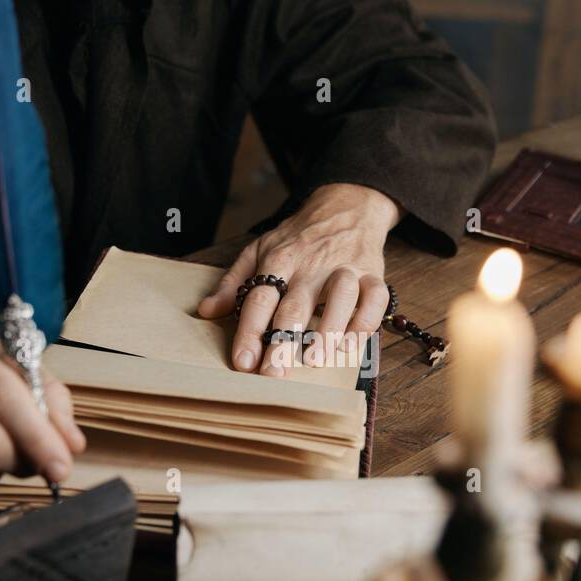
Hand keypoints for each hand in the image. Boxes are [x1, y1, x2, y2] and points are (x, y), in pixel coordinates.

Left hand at [197, 183, 399, 375]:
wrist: (345, 207)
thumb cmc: (299, 237)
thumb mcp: (259, 249)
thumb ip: (234, 282)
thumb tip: (206, 310)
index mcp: (278, 260)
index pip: (259, 298)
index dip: (250, 331)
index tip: (243, 362)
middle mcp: (311, 266)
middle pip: (295, 306)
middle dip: (283, 341)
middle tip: (274, 373)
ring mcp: (344, 268)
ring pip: (340, 297)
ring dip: (329, 330)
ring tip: (315, 359)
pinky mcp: (373, 273)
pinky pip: (375, 298)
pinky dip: (366, 322)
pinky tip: (351, 345)